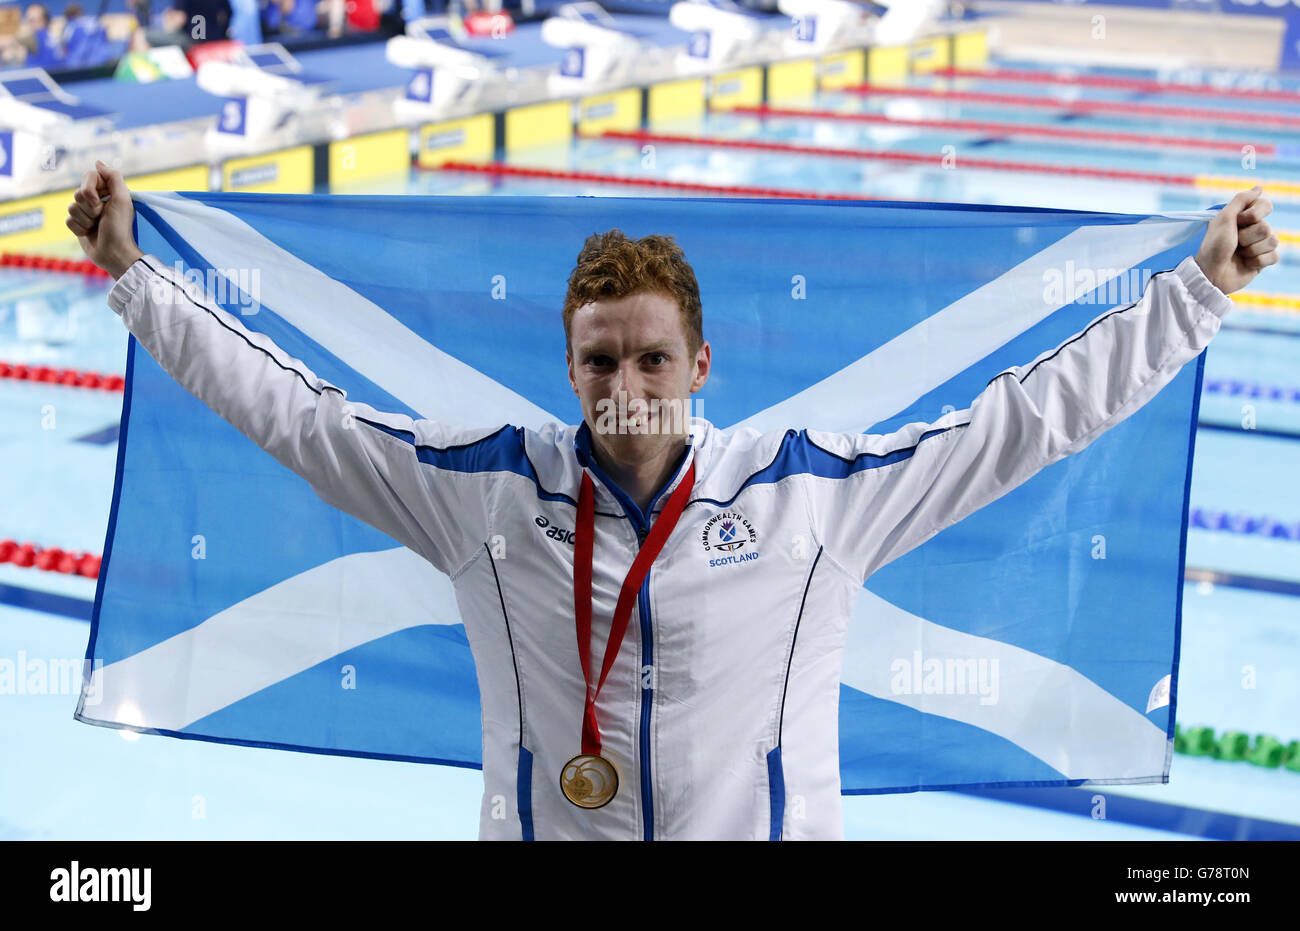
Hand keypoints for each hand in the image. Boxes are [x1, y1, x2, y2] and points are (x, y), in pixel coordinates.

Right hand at [66, 160, 142, 279]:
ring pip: (71, 207)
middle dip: (89, 206)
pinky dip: (79, 228)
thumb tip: (98, 162)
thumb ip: (113, 177)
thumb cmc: (120, 228)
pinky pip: (68, 220)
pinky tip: (89, 234)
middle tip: (101, 216)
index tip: (99, 200)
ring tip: (97, 226)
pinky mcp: (78, 225)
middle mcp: (97, 201)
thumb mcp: (122, 199)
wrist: (114, 253)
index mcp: (108, 192)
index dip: (89, 189)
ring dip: (85, 219)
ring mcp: (86, 213)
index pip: (88, 176)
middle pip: (78, 192)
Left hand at [1194, 186, 1277, 294]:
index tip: (1238, 221)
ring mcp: (1258, 245)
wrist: (1210, 274)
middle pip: (1266, 227)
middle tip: (1234, 243)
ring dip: (1251, 250)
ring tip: (1238, 254)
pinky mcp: (1262, 261)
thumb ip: (1241, 200)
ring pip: (1272, 241)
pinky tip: (1246, 264)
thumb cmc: (1213, 246)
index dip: (1253, 214)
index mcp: (1244, 217)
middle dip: (1247, 237)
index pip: (1265, 205)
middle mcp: (1253, 229)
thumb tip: (1259, 188)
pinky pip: (1273, 256)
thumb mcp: (1223, 219)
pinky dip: (1257, 261)